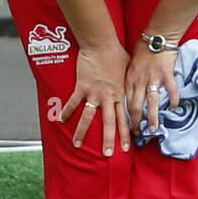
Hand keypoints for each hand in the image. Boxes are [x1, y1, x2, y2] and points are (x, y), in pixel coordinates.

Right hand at [61, 41, 131, 155]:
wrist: (102, 44)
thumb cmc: (117, 54)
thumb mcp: (129, 71)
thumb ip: (129, 85)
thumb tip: (136, 91)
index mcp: (120, 95)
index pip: (125, 118)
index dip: (126, 134)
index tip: (127, 147)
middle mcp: (108, 97)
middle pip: (109, 123)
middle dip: (108, 140)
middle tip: (108, 154)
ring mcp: (94, 93)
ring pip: (88, 117)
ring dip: (83, 132)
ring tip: (78, 145)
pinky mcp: (82, 87)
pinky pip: (73, 102)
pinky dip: (67, 111)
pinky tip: (61, 120)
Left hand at [126, 41, 180, 135]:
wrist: (156, 36)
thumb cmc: (143, 49)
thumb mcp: (130, 64)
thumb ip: (130, 78)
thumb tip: (128, 91)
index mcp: (129, 79)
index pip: (125, 102)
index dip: (125, 117)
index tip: (127, 128)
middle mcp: (139, 81)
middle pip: (136, 106)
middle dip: (136, 122)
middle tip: (138, 134)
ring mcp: (153, 78)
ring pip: (151, 102)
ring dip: (152, 118)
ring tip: (153, 129)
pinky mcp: (166, 74)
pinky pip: (171, 90)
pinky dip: (173, 100)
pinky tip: (174, 107)